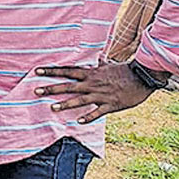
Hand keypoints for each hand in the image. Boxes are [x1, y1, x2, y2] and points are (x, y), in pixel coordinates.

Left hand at [35, 61, 159, 123]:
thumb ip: (98, 64)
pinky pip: (98, 112)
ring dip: (66, 104)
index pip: (66, 71)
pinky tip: (79, 122)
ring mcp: (100, 94)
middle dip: (51, 88)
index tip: (36, 71)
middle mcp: (92, 83)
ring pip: (80, 100)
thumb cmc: (124, 71)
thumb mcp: (108, 65)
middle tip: (36, 90)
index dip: (51, 71)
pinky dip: (88, 117)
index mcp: (90, 74)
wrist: (142, 78)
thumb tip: (96, 57)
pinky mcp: (110, 104)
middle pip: (68, 86)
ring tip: (52, 108)